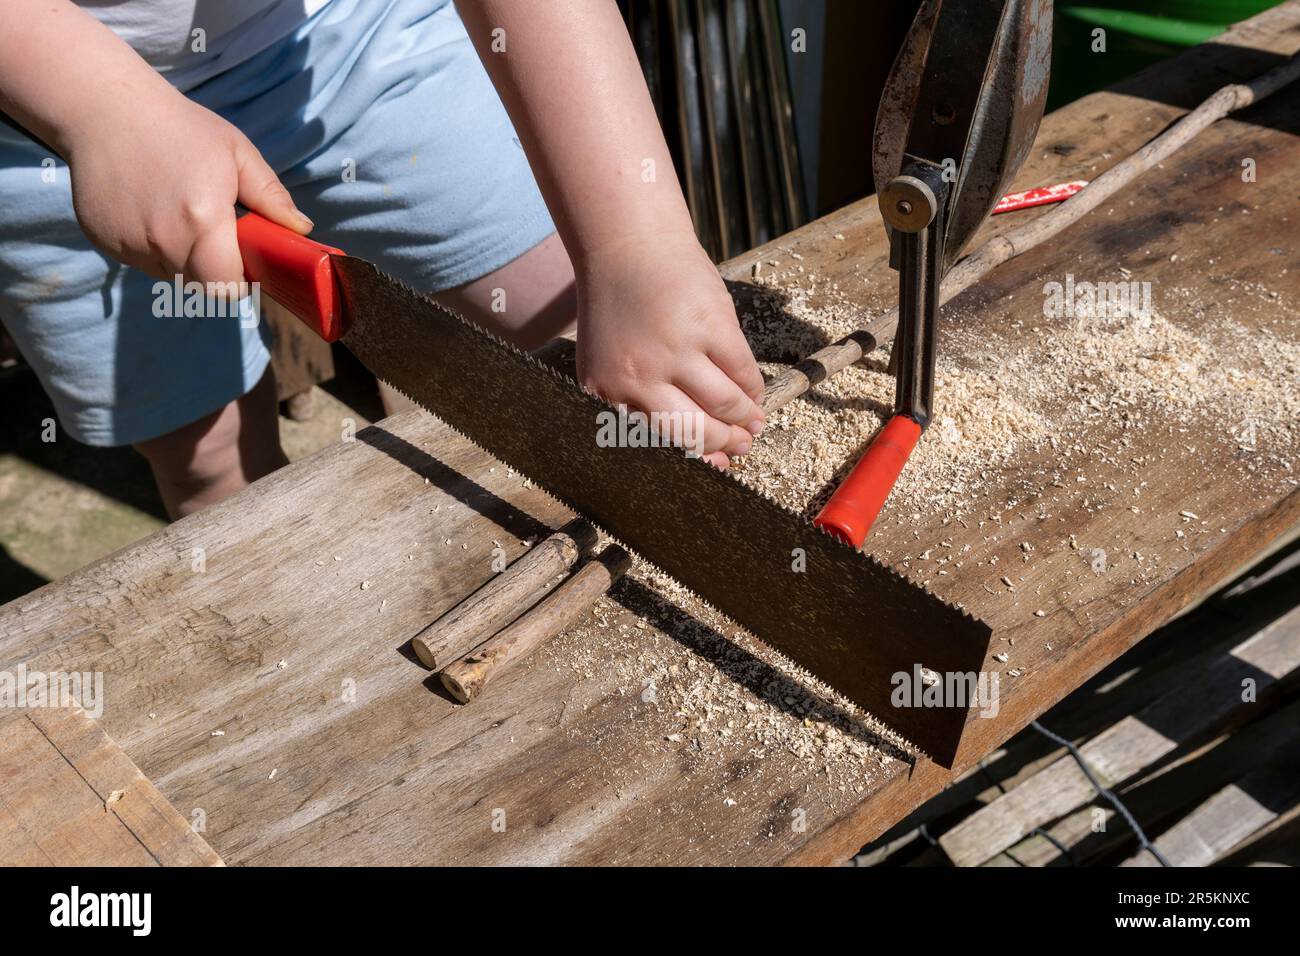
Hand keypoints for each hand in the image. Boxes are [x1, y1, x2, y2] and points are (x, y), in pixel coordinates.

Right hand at [64, 85, 311, 288]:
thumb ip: (271, 197)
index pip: (228, 287)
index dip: (241, 279)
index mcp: (203, 220)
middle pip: (200, 285)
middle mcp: (163, 240)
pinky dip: (150, 245)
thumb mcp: (236, 153)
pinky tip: (148, 207)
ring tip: (178, 211)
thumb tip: (303, 230)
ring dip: (182, 257)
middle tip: (215, 232)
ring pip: (169, 273)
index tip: (244, 259)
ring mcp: (128, 243)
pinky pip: (139, 259)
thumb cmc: (181, 127)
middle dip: (215, 269)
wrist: (105, 107)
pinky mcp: (103, 240)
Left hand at [575, 234, 765, 469]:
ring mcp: (676, 351)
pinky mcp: (711, 327)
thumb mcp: (610, 361)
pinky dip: (753, 390)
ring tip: (752, 426)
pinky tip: (754, 397)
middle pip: (693, 432)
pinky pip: (742, 373)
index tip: (714, 466)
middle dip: (722, 446)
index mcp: (608, 391)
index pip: (655, 444)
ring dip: (744, 422)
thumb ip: (640, 404)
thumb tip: (698, 449)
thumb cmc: (620, 307)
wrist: (629, 245)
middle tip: (739, 447)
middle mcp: (638, 377)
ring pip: (723, 406)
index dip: (692, 460)